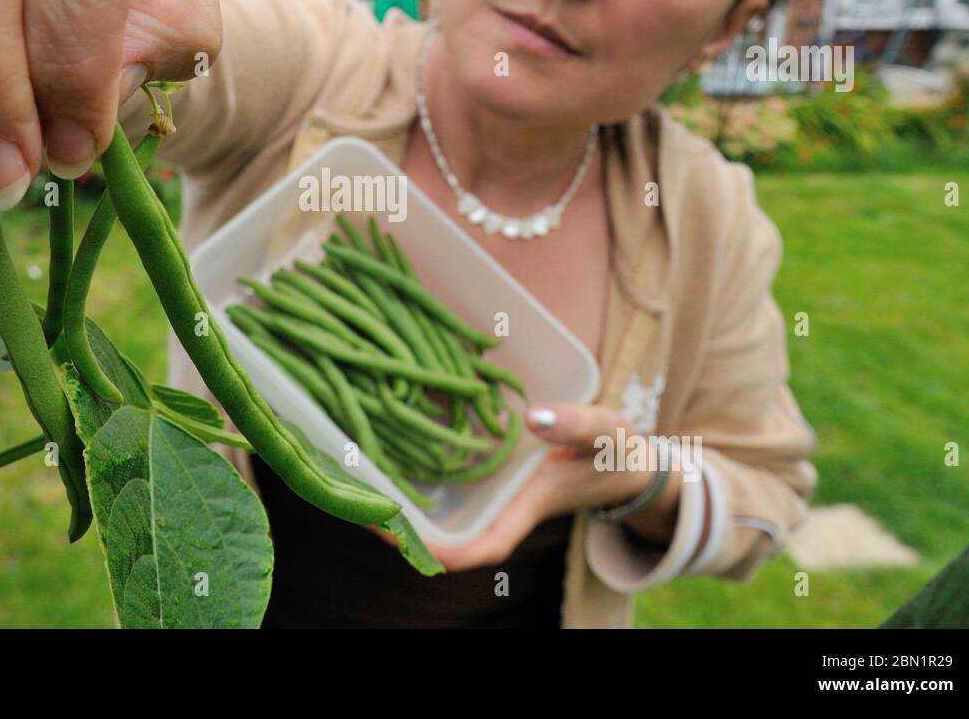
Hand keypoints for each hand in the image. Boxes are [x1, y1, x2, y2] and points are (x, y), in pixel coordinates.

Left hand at [370, 402, 681, 570]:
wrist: (620, 457)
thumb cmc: (614, 450)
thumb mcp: (604, 431)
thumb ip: (576, 424)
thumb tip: (535, 417)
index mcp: (528, 506)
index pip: (486, 543)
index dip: (446, 550)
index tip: (408, 544)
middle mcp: (500, 506)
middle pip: (445, 532)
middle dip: (400, 527)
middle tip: (351, 503)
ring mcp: (490, 492)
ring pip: (437, 508)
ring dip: (397, 498)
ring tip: (349, 478)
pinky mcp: (484, 472)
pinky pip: (442, 477)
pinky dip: (412, 466)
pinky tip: (382, 445)